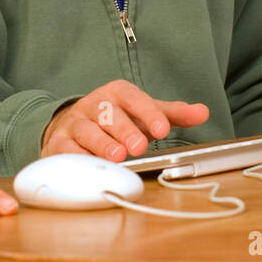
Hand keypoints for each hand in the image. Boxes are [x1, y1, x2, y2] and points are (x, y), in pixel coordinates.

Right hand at [41, 80, 208, 160]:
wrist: (71, 124)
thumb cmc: (114, 119)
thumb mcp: (143, 113)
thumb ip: (172, 114)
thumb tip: (203, 112)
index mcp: (117, 94)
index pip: (133, 98)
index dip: (148, 113)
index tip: (163, 129)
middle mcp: (95, 105)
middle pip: (109, 114)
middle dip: (124, 130)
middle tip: (139, 146)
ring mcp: (76, 124)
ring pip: (87, 131)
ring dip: (101, 144)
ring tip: (117, 157)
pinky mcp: (59, 143)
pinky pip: (66, 150)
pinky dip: (76, 159)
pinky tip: (88, 166)